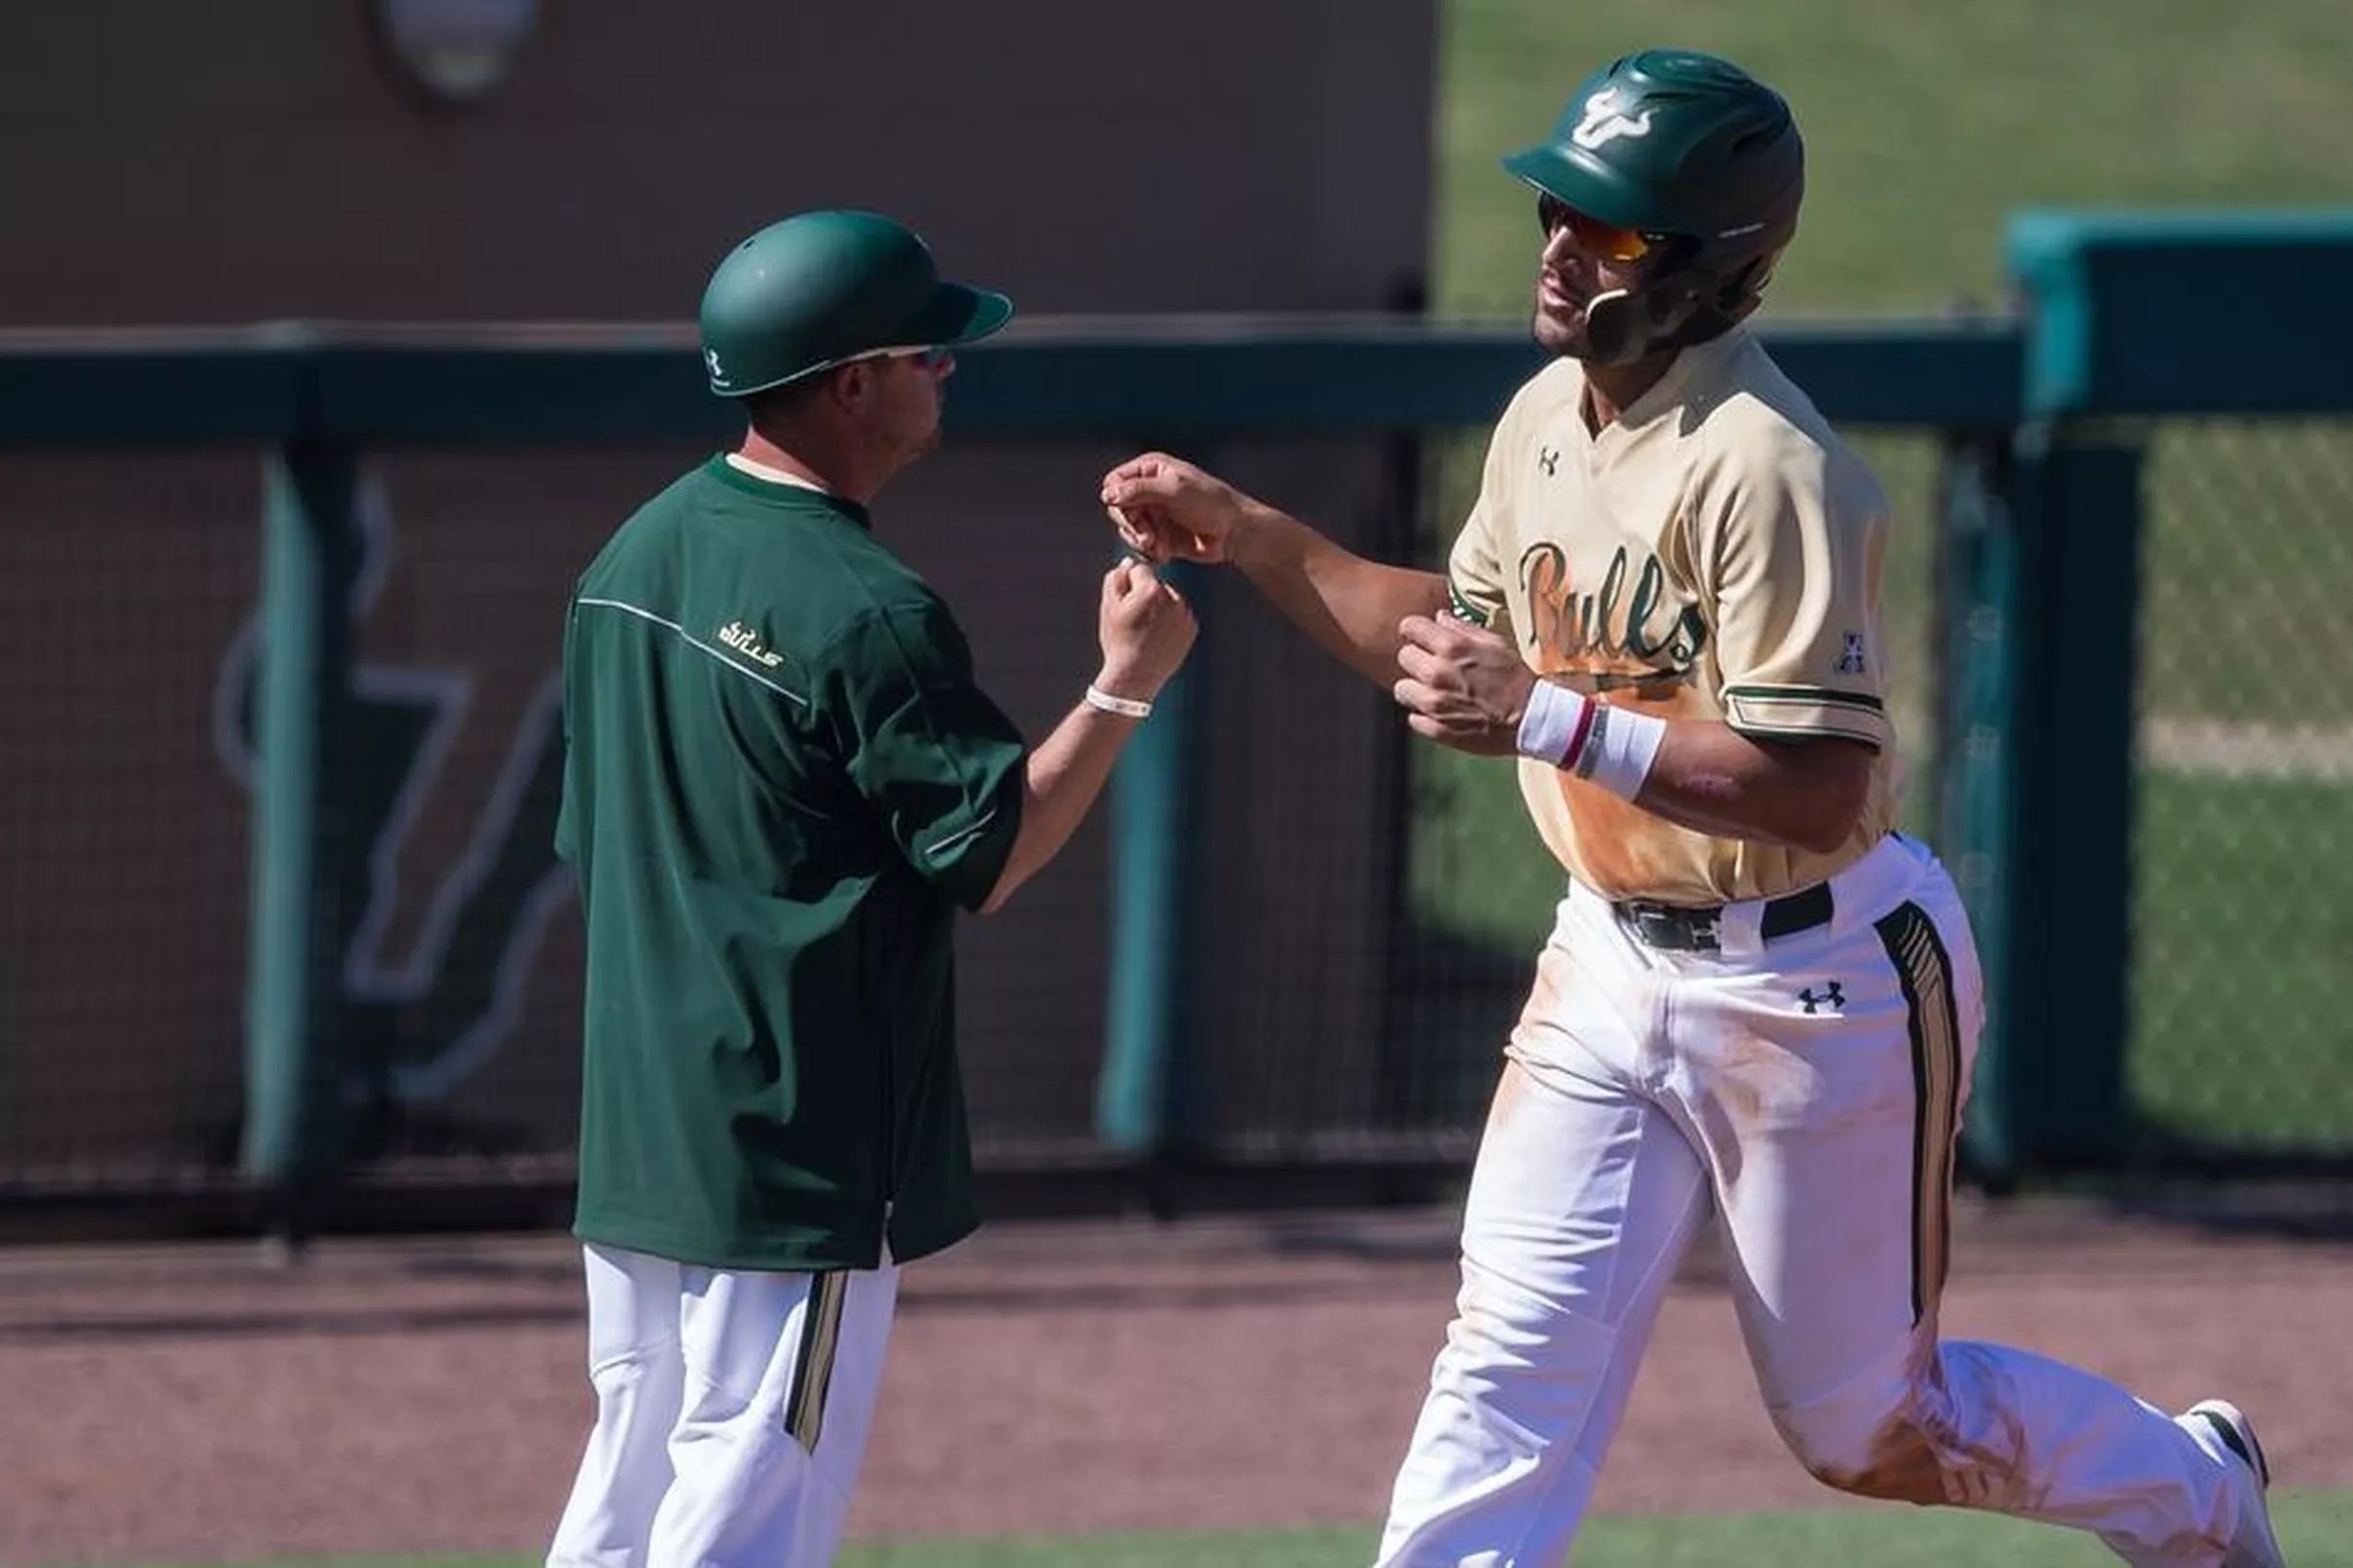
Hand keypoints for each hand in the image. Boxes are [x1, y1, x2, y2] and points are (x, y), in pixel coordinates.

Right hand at [1095, 558, 1196, 702]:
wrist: (1136, 676)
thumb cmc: (1118, 640)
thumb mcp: (1108, 606)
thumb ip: (1117, 577)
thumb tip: (1129, 563)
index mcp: (1152, 589)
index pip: (1139, 570)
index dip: (1128, 586)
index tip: (1125, 606)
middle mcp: (1174, 598)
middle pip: (1156, 584)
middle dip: (1146, 595)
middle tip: (1135, 621)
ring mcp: (1186, 615)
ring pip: (1169, 599)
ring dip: (1159, 608)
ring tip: (1146, 631)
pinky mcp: (1192, 629)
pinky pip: (1179, 615)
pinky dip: (1170, 622)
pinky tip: (1158, 637)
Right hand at [1099, 451, 1253, 564]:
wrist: (1235, 532)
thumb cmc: (1211, 503)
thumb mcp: (1174, 491)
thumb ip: (1139, 490)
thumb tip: (1106, 494)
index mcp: (1151, 469)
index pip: (1114, 482)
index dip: (1117, 500)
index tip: (1132, 515)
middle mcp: (1150, 490)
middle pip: (1118, 509)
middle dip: (1132, 526)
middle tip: (1148, 538)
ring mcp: (1155, 513)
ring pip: (1128, 530)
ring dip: (1141, 541)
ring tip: (1162, 547)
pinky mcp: (1160, 535)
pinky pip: (1141, 545)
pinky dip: (1150, 552)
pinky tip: (1166, 554)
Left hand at [1392, 613, 1534, 754]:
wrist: (1530, 718)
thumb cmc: (1514, 678)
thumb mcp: (1494, 643)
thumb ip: (1463, 628)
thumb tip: (1440, 617)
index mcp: (1451, 647)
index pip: (1409, 627)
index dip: (1415, 631)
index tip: (1421, 637)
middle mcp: (1437, 673)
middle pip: (1403, 657)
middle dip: (1416, 658)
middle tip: (1432, 666)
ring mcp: (1434, 704)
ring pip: (1401, 689)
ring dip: (1415, 689)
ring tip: (1434, 691)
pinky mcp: (1435, 729)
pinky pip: (1413, 718)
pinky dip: (1423, 715)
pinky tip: (1442, 711)